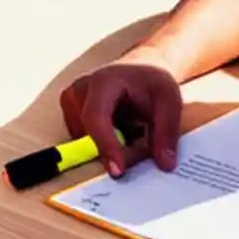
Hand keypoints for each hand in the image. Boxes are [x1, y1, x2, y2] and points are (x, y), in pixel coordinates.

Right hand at [59, 49, 182, 177]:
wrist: (142, 67)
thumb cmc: (153, 82)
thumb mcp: (169, 102)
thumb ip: (166, 132)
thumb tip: (165, 164)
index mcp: (104, 81)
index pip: (96, 118)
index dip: (106, 146)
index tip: (118, 170)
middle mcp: (80, 88)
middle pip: (89, 133)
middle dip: (114, 147)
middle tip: (139, 140)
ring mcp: (71, 99)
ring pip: (86, 139)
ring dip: (110, 141)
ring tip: (131, 123)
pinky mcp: (69, 110)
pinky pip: (83, 138)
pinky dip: (103, 138)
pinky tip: (118, 124)